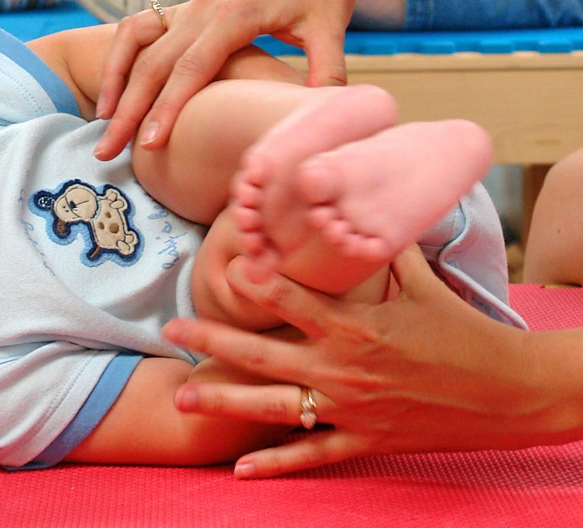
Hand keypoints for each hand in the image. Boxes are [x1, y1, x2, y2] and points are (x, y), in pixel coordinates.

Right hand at [93, 0, 355, 159]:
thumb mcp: (332, 30)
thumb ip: (326, 72)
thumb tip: (321, 117)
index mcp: (235, 14)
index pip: (192, 68)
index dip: (168, 108)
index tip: (149, 145)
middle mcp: (203, 7)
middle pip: (154, 64)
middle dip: (128, 110)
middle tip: (105, 152)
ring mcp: (190, 5)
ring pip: (139, 48)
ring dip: (115, 85)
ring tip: (101, 125)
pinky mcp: (186, 7)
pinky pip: (139, 32)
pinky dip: (121, 61)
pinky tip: (112, 94)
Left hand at [160, 250, 536, 477]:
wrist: (508, 391)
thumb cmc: (463, 331)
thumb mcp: (422, 283)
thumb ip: (384, 248)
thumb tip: (363, 209)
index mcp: (353, 325)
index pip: (288, 299)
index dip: (251, 282)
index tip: (219, 265)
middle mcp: (341, 368)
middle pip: (261, 354)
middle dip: (211, 341)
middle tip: (169, 329)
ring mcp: (349, 409)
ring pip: (272, 407)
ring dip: (222, 401)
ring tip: (181, 398)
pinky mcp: (363, 440)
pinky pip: (312, 454)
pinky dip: (275, 463)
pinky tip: (240, 468)